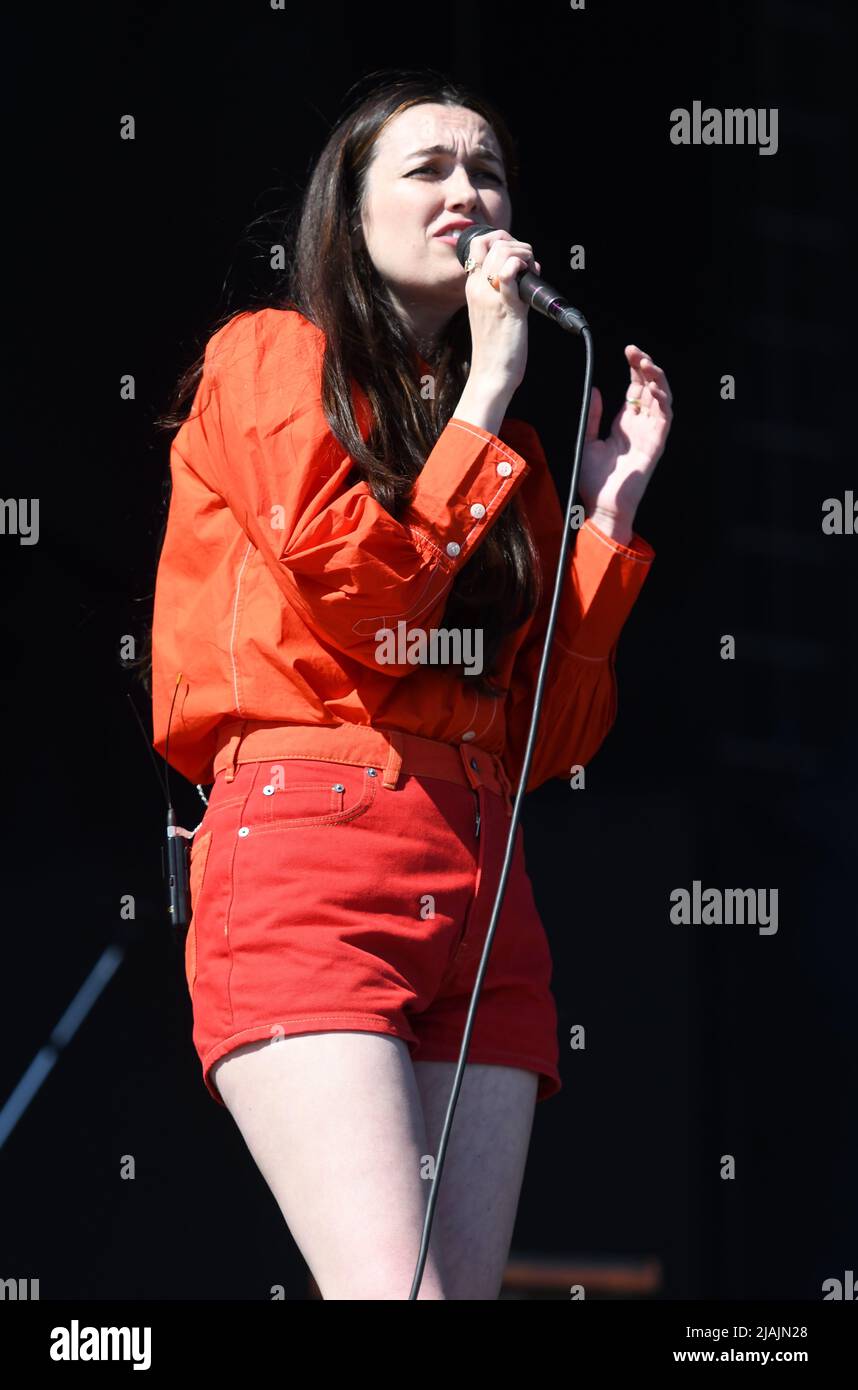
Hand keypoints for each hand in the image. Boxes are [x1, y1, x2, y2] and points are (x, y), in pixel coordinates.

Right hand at [463, 228, 540, 394]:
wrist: (492, 373)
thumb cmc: (497, 346)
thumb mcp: (495, 311)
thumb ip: (508, 289)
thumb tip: (528, 270)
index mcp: (472, 287)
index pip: (478, 245)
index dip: (501, 240)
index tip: (518, 257)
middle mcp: (477, 288)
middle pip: (492, 242)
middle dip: (518, 245)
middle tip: (530, 265)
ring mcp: (490, 296)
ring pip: (502, 252)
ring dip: (524, 255)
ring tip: (532, 273)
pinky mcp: (506, 307)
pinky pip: (510, 273)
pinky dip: (523, 267)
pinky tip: (531, 279)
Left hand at [578, 345, 672, 538]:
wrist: (602, 505)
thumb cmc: (595, 480)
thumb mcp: (588, 440)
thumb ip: (593, 416)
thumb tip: (595, 390)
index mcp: (626, 423)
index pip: (636, 388)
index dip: (635, 368)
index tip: (628, 351)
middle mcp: (641, 425)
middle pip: (650, 388)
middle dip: (645, 366)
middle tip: (635, 352)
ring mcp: (651, 434)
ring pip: (662, 398)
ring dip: (656, 378)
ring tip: (645, 363)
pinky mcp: (656, 445)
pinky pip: (665, 418)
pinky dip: (663, 400)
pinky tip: (654, 386)